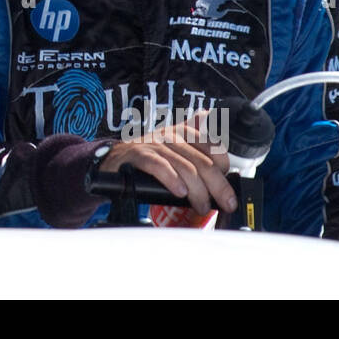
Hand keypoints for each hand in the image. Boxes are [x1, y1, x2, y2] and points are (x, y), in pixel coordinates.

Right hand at [98, 110, 235, 214]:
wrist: (111, 159)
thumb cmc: (147, 158)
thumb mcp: (173, 148)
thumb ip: (195, 144)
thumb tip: (218, 146)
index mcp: (184, 132)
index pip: (213, 146)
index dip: (224, 167)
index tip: (228, 187)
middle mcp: (171, 135)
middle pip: (203, 161)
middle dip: (218, 186)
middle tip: (226, 203)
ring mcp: (155, 144)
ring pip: (185, 167)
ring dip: (198, 191)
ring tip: (201, 206)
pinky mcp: (138, 154)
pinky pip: (159, 166)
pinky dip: (171, 180)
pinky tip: (179, 192)